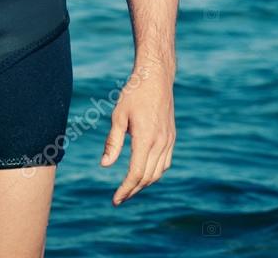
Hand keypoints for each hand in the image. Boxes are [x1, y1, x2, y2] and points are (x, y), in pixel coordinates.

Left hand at [100, 63, 175, 204]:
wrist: (156, 77)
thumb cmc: (134, 93)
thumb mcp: (119, 115)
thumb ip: (113, 142)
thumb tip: (105, 165)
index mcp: (145, 138)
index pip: (136, 173)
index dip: (125, 189)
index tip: (115, 200)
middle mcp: (160, 142)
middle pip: (147, 177)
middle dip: (133, 190)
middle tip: (119, 198)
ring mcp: (169, 140)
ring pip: (158, 172)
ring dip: (144, 183)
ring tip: (130, 188)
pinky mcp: (172, 136)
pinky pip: (165, 162)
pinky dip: (155, 173)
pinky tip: (144, 173)